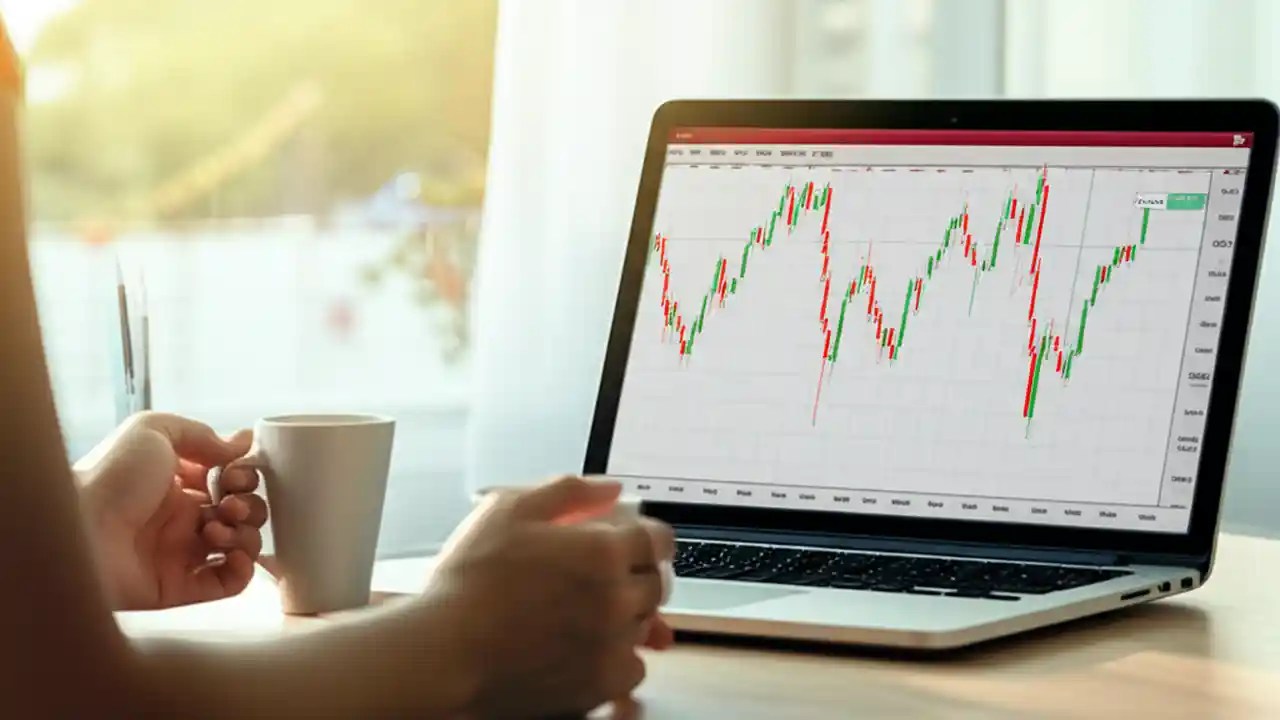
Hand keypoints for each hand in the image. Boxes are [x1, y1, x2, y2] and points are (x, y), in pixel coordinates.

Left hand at [75, 412, 267, 609]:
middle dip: (248, 506)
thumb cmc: (109, 477)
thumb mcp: (151, 430)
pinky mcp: (179, 589)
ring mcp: (180, 555)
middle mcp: (179, 519)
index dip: (242, 477)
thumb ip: (200, 433)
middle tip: (228, 504)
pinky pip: (227, 585)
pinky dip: (242, 572)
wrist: (77, 530)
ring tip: (215, 530)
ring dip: (244, 535)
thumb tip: (241, 442)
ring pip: (238, 548)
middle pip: (239, 514)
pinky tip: (233, 556)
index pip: (227, 482)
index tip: (235, 475)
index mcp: (173, 483)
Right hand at [427, 476, 675, 718]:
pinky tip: (587, 645)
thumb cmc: (469, 585)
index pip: (658, 539)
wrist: (445, 653)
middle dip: (637, 574)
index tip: (636, 542)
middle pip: (657, 582)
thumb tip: (610, 490)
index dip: (646, 537)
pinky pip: (633, 666)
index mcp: (603, 551)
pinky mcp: (601, 683)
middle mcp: (617, 598)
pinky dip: (618, 656)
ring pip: (646, 623)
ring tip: (585, 611)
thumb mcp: (509, 509)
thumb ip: (569, 491)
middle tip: (603, 577)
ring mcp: (612, 644)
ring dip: (628, 614)